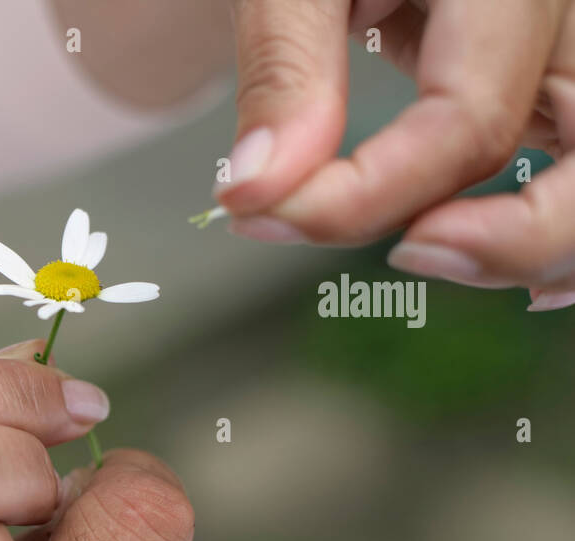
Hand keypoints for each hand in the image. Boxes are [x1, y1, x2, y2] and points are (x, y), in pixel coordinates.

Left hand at [219, 0, 574, 309]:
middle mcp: (572, 10)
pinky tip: (472, 248)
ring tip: (430, 255)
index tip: (258, 213)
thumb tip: (259, 190)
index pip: (467, 124)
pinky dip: (541, 220)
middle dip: (511, 241)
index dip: (363, 196)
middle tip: (401, 254)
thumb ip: (283, 70)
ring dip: (535, 244)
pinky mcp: (553, 65)